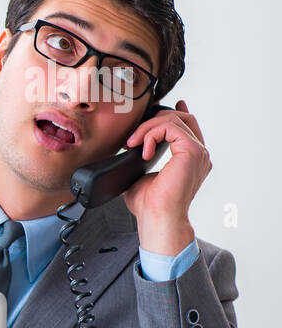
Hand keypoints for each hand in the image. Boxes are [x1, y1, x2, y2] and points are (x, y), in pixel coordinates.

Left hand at [122, 99, 209, 254]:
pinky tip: (143, 151)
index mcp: (190, 160)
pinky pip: (170, 127)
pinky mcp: (191, 151)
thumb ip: (141, 160)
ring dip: (148, 128)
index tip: (155, 110)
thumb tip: (128, 151)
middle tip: (134, 136)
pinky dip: (151, 134)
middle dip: (155, 119)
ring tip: (132, 144)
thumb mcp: (141, 176)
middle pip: (182, 118)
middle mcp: (198, 154)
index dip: (172, 113)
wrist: (157, 217)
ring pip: (174, 119)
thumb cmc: (149, 205)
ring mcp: (197, 152)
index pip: (187, 127)